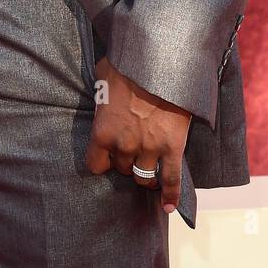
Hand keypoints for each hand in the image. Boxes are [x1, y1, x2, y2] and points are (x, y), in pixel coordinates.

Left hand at [85, 56, 192, 213]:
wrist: (161, 62)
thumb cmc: (128, 65)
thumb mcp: (103, 76)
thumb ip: (101, 95)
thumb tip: (100, 92)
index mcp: (103, 131)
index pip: (95, 164)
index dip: (102, 161)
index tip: (107, 156)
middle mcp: (124, 145)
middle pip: (122, 169)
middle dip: (125, 161)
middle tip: (131, 150)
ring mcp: (149, 148)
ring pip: (144, 177)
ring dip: (145, 174)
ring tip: (148, 169)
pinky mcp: (172, 148)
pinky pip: (171, 179)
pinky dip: (170, 194)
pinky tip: (168, 205)